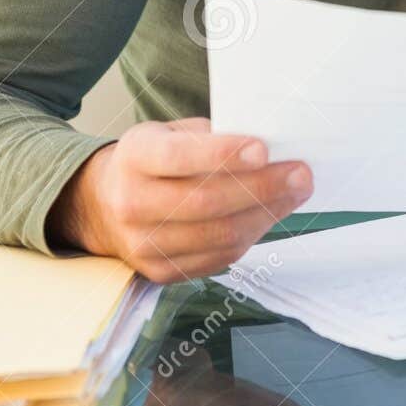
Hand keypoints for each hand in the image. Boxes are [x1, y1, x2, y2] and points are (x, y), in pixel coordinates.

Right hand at [47, 117, 312, 282]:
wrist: (105, 206)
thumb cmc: (152, 161)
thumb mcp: (168, 133)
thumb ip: (208, 137)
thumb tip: (268, 144)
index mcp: (133, 158)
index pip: (178, 158)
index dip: (222, 155)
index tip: (263, 148)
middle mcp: (132, 204)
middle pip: (205, 202)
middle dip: (262, 188)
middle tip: (300, 174)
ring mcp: (144, 245)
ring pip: (218, 235)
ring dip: (266, 215)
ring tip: (295, 193)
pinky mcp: (161, 272)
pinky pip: (219, 258)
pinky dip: (251, 236)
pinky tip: (270, 215)